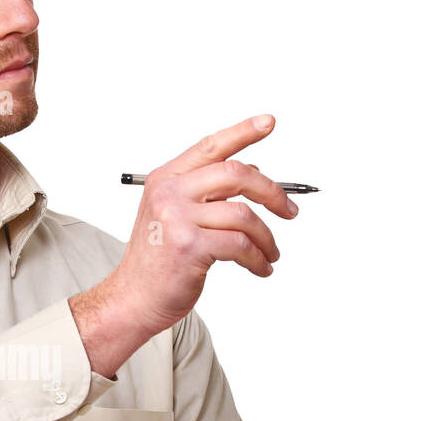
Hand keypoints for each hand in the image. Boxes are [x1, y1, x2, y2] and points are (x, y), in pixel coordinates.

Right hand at [105, 113, 298, 338]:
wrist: (133, 298)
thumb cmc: (156, 260)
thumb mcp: (174, 215)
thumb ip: (207, 192)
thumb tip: (255, 174)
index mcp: (167, 179)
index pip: (211, 146)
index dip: (243, 132)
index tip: (269, 122)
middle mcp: (170, 193)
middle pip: (236, 174)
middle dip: (272, 193)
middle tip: (288, 211)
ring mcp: (178, 218)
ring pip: (244, 214)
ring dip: (267, 237)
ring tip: (270, 252)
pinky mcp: (190, 247)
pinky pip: (241, 245)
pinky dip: (258, 259)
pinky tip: (261, 267)